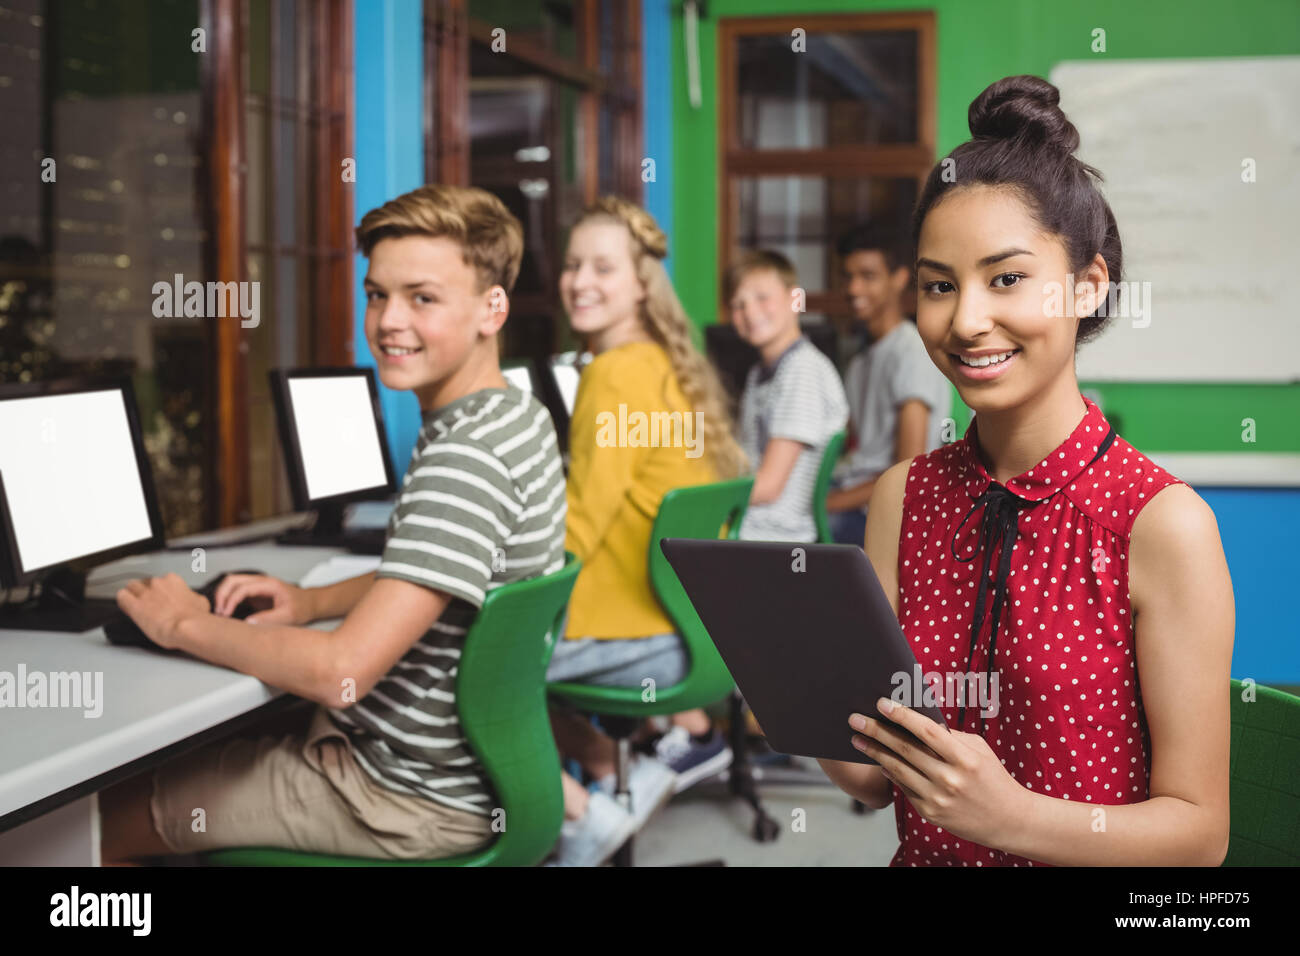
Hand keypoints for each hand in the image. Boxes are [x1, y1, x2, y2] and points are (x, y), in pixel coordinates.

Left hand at [116, 573, 210, 649]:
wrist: (187, 627)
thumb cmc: (195, 618)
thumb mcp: (201, 602)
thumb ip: (191, 597)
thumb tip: (191, 599)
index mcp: (173, 580)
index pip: (161, 580)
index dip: (160, 590)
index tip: (161, 598)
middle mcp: (158, 583)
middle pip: (144, 582)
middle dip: (145, 591)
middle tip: (148, 602)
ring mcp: (145, 594)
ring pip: (131, 586)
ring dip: (132, 593)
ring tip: (134, 603)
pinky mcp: (134, 606)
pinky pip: (121, 597)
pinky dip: (122, 601)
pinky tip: (125, 606)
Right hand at [211, 573, 312, 624]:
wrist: (308, 603)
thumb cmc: (301, 607)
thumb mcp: (289, 615)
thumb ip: (269, 618)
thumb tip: (248, 623)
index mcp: (269, 584)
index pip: (243, 588)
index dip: (232, 600)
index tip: (226, 614)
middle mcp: (260, 582)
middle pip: (232, 580)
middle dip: (221, 595)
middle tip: (218, 612)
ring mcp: (256, 586)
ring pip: (231, 584)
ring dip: (222, 596)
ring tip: (219, 612)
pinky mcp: (253, 593)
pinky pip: (235, 592)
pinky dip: (226, 599)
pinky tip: (225, 612)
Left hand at [849, 698, 1029, 849]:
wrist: (1007, 820)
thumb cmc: (992, 777)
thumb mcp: (978, 750)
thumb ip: (950, 736)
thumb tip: (919, 719)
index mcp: (965, 759)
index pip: (927, 731)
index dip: (902, 716)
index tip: (882, 703)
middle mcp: (949, 779)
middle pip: (905, 749)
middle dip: (876, 731)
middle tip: (855, 719)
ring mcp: (938, 798)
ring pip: (898, 769)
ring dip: (874, 752)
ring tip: (857, 739)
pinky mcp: (930, 813)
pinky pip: (903, 787)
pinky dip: (889, 772)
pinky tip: (878, 760)